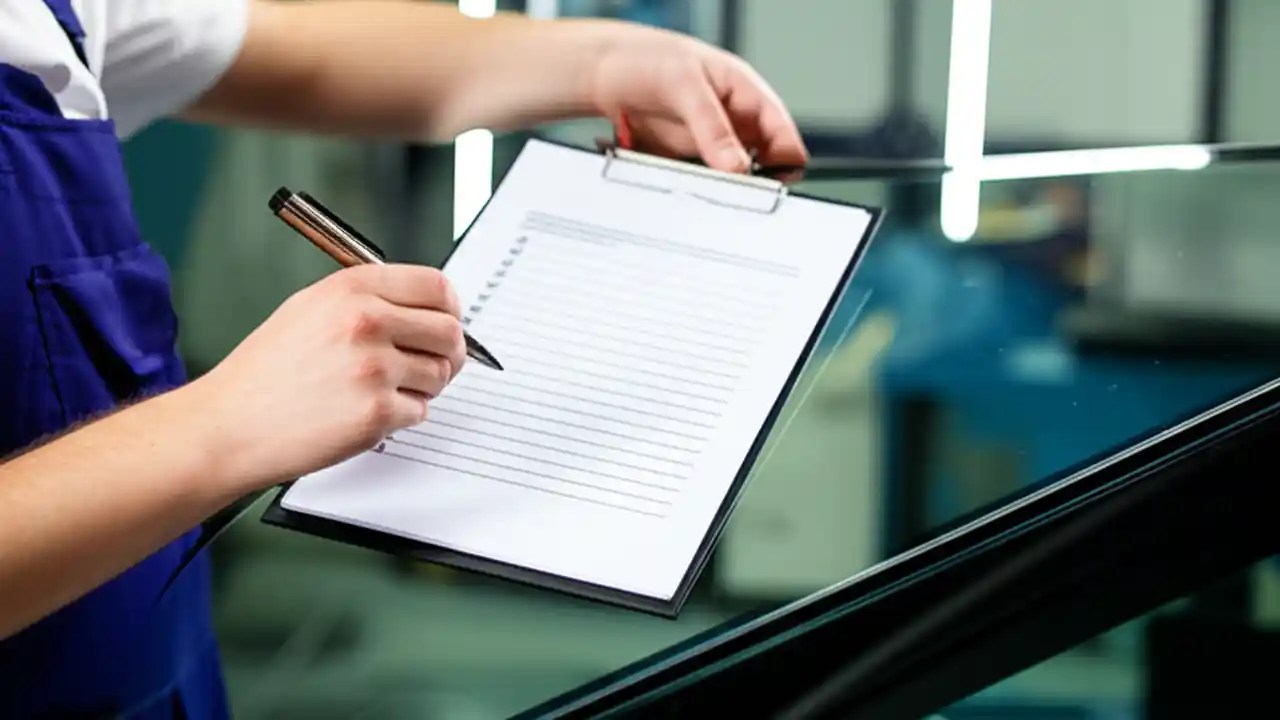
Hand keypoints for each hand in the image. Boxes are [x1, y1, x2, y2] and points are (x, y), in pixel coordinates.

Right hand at [187, 264, 466, 492]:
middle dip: (448, 353)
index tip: (447, 322)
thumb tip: (426, 307)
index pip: (436, 286)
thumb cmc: (266, 372)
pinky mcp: (376, 412)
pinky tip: (363, 414)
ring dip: (422, 388)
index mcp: (351, 289)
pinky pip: (420, 412)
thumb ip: (369, 300)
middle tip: (431, 365)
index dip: (450, 307)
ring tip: (381, 392)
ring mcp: (373, 368)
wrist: (230, 423)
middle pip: (450, 331)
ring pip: (440, 375)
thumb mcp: (310, 308)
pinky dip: (400, 418)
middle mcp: (365, 321)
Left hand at [589, 26, 807, 174]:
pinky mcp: (687, 161)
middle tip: (732, 196)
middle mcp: (734, 123)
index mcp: (747, 96)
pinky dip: (699, 193)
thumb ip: (712, 126)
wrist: (604, 70)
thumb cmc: (648, 58)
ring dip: (724, 192)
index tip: (763, 184)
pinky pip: (704, 185)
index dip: (783, 164)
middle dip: (752, 185)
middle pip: (764, 166)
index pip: (784, 138)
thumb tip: (738, 166)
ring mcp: (711, 143)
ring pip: (734, 180)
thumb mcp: (685, 86)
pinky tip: (686, 193)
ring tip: (705, 195)